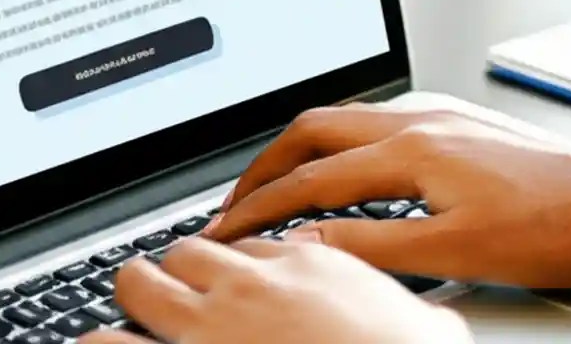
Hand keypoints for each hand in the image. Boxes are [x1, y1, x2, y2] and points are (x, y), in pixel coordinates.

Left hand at [78, 237, 471, 343]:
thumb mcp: (431, 326)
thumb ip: (413, 309)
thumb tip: (436, 320)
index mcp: (311, 268)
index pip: (258, 244)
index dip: (243, 265)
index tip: (241, 281)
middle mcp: (251, 286)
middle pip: (192, 249)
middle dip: (182, 268)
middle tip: (181, 291)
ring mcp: (207, 326)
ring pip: (141, 281)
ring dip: (135, 292)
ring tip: (133, 307)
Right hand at [207, 92, 570, 288]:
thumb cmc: (560, 229)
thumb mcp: (454, 252)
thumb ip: (370, 246)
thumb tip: (303, 243)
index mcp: (413, 148)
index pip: (309, 177)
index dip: (257, 207)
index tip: (226, 228)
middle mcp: (423, 120)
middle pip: (316, 128)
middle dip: (266, 164)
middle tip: (236, 200)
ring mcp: (446, 118)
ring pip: (349, 121)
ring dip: (305, 150)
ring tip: (283, 184)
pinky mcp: (465, 127)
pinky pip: (383, 124)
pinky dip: (346, 146)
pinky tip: (355, 171)